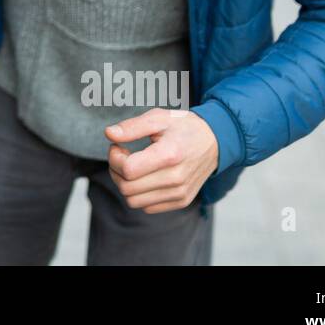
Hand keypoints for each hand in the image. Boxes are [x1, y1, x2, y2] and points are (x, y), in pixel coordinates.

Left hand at [104, 109, 218, 213]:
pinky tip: (145, 176)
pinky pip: (147, 207)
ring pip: (133, 201)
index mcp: (169, 155)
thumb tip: (109, 134)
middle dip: (115, 170)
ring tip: (132, 166)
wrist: (215, 142)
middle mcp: (176, 178)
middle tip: (122, 155)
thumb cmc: (183, 127)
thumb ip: (132, 127)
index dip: (114, 158)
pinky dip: (139, 194)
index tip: (118, 146)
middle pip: (127, 188)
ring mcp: (180, 193)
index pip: (128, 169)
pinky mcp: (181, 201)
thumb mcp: (158, 118)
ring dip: (125, 184)